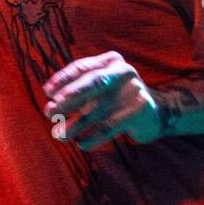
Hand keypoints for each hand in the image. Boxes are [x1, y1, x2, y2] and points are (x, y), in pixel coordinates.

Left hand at [42, 51, 164, 148]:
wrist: (156, 112)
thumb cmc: (117, 98)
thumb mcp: (101, 87)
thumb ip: (78, 90)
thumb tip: (51, 104)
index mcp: (110, 61)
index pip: (81, 67)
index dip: (62, 79)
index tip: (47, 92)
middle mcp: (122, 72)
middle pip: (92, 83)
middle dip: (69, 97)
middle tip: (50, 111)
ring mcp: (133, 90)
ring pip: (98, 109)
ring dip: (75, 124)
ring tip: (59, 135)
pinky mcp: (139, 112)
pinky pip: (110, 127)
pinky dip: (93, 137)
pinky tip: (81, 143)